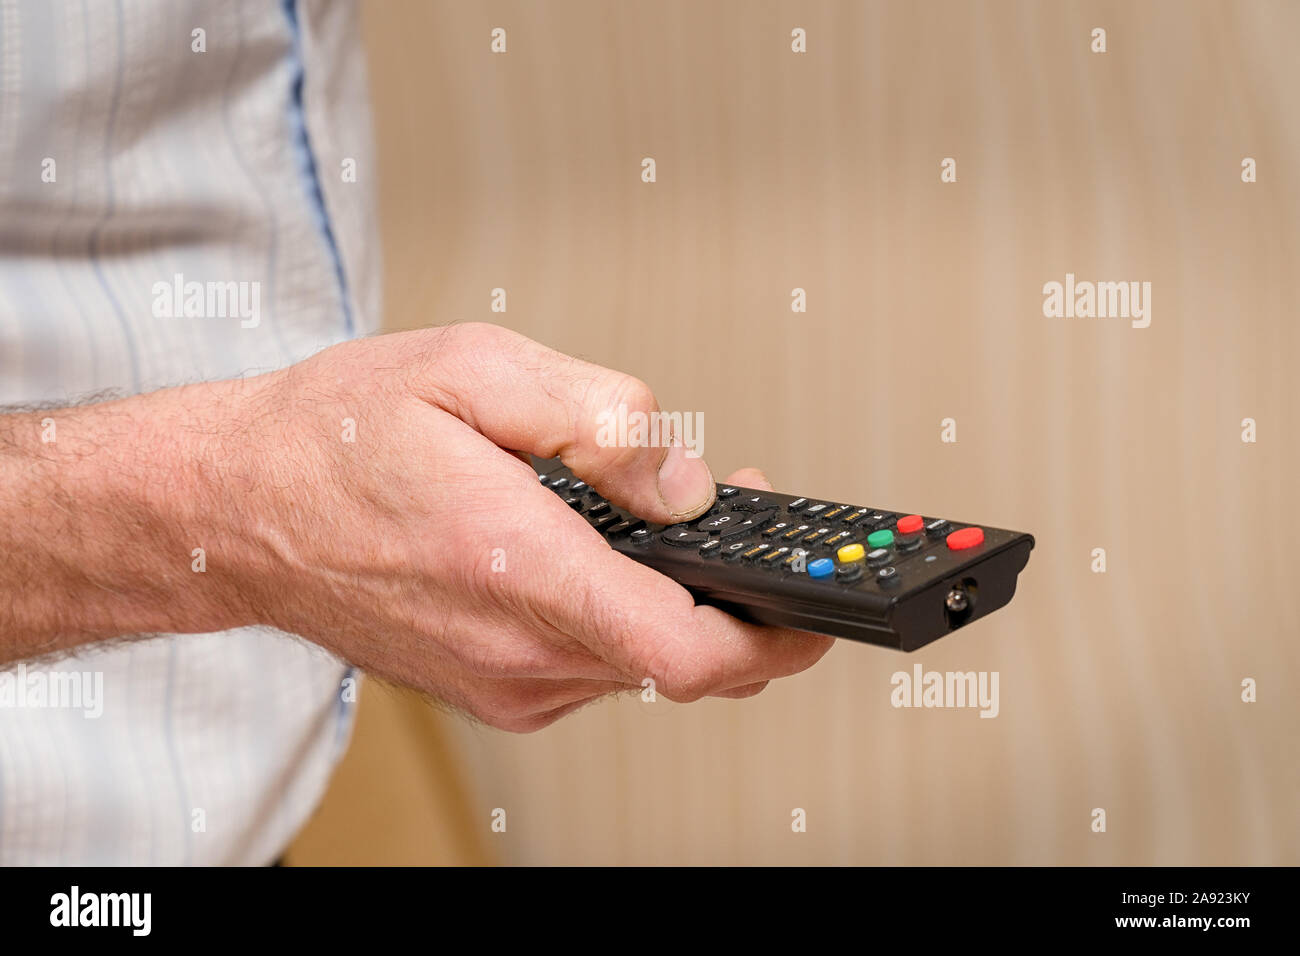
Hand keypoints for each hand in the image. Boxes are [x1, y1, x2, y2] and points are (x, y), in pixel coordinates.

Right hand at [230, 323, 833, 729]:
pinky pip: (597, 665)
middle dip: (735, 596)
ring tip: (648, 519)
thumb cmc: (337, 439)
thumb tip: (684, 478)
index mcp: (518, 569)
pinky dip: (624, 617)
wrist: (237, 511)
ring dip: (676, 603)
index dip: (775, 636)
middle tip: (725, 510)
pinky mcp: (495, 690)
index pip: (687, 653)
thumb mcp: (473, 371)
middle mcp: (518, 650)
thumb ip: (599, 416)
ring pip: (644, 665)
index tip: (817, 605)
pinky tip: (596, 556)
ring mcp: (506, 683)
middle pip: (686, 665)